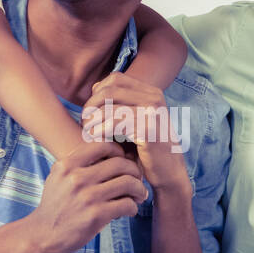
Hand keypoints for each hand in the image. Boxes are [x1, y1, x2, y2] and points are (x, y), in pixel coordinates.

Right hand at [28, 139, 146, 252]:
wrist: (43, 235)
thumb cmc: (55, 205)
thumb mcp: (58, 177)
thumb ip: (78, 163)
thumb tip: (108, 152)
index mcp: (67, 165)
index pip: (103, 146)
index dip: (119, 152)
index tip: (123, 162)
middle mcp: (77, 178)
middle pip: (120, 163)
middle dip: (135, 171)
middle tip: (137, 180)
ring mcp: (87, 197)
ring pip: (128, 183)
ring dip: (139, 189)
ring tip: (139, 195)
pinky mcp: (96, 215)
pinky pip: (127, 204)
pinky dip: (133, 207)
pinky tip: (130, 210)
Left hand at [81, 72, 189, 198]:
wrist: (169, 173)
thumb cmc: (146, 149)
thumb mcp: (133, 121)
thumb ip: (118, 103)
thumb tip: (95, 87)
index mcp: (151, 92)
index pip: (115, 79)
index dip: (97, 93)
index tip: (91, 113)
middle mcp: (154, 98)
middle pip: (109, 90)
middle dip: (91, 106)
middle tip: (85, 124)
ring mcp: (153, 112)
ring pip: (110, 106)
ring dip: (93, 120)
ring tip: (88, 133)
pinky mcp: (148, 129)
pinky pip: (115, 123)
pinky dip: (101, 130)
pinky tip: (97, 140)